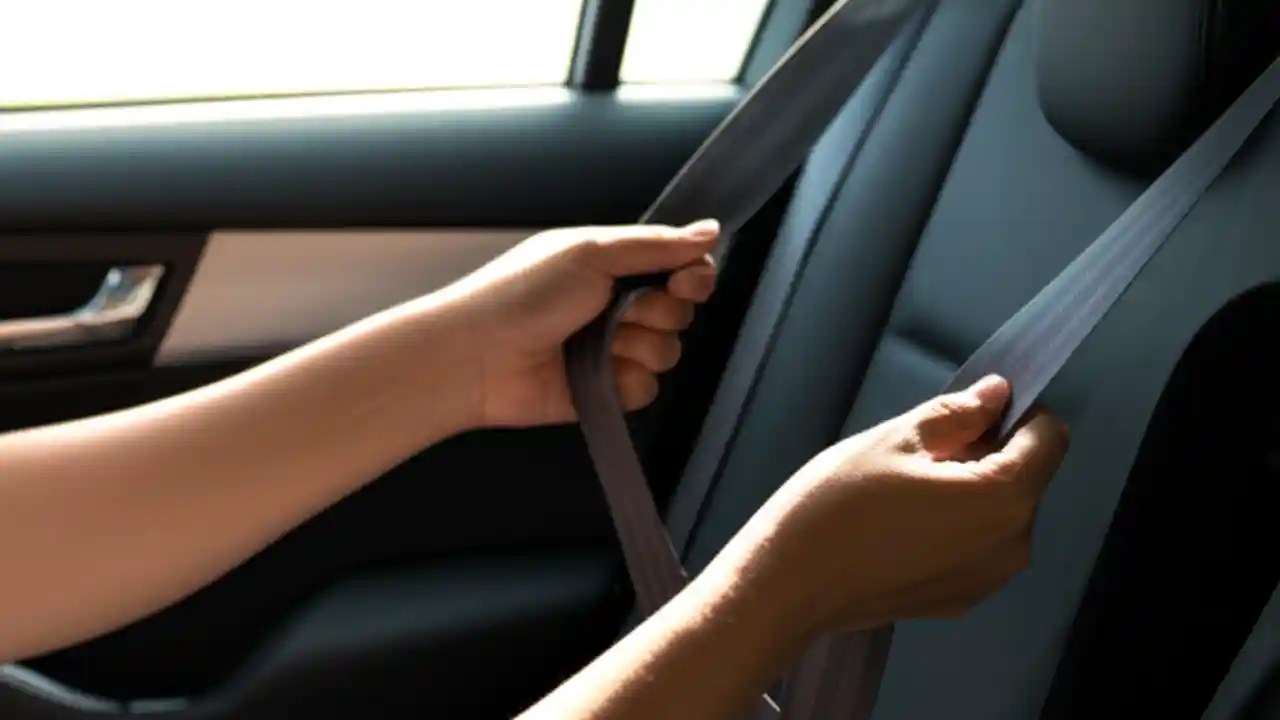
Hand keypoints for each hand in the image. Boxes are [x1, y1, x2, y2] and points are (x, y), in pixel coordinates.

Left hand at [441, 221, 720, 427]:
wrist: (476, 356)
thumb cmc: (521, 294)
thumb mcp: (591, 252)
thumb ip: (656, 244)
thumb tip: (711, 229)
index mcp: (612, 265)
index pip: (679, 267)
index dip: (693, 275)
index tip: (687, 281)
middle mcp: (616, 306)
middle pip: (680, 311)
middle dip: (660, 312)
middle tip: (621, 310)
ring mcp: (611, 350)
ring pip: (668, 352)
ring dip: (640, 346)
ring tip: (598, 342)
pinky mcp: (604, 390)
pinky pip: (647, 389)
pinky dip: (626, 381)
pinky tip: (595, 373)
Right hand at [722, 376, 1068, 635]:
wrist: (787, 584)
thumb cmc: (834, 509)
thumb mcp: (894, 439)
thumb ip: (957, 413)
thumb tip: (995, 394)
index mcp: (1002, 498)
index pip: (1050, 438)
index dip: (1018, 414)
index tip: (974, 410)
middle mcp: (1010, 546)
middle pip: (1026, 477)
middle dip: (987, 454)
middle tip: (921, 452)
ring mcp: (986, 579)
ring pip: (1000, 512)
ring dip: (969, 491)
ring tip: (905, 490)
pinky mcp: (959, 599)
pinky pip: (977, 547)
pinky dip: (954, 527)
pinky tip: (901, 524)